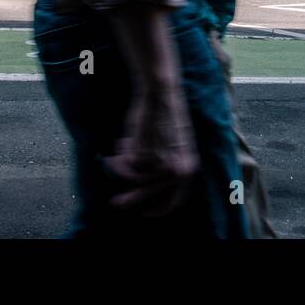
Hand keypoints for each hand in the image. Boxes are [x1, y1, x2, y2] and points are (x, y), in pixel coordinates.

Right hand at [103, 79, 197, 216]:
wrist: (161, 92)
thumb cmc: (162, 114)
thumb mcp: (170, 144)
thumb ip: (159, 165)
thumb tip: (137, 186)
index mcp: (190, 166)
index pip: (176, 200)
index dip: (159, 209)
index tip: (144, 212)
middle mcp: (179, 170)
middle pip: (152, 194)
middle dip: (132, 200)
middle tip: (115, 203)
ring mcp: (162, 164)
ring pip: (136, 180)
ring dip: (122, 170)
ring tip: (115, 158)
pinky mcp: (146, 156)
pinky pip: (127, 167)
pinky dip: (120, 159)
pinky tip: (121, 142)